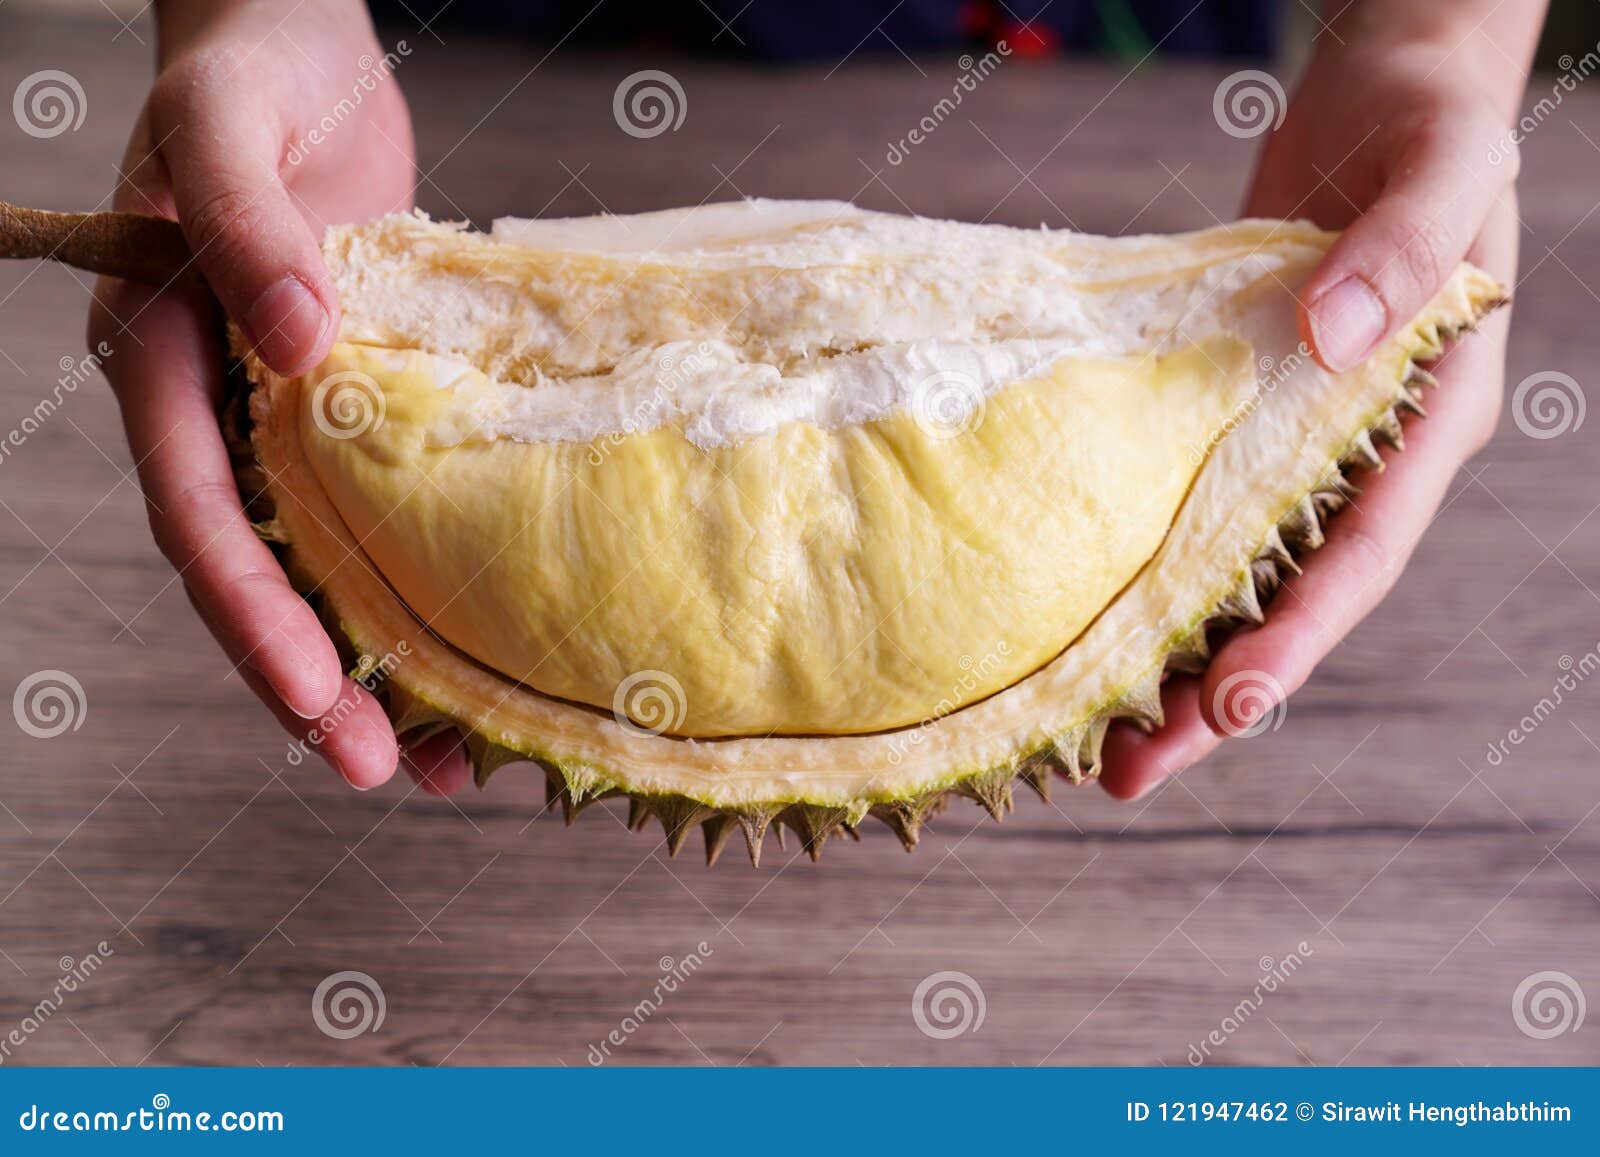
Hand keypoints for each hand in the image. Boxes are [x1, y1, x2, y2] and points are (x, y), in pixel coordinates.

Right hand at [88, 1, 467, 793]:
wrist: (301, 44)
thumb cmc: (253, 67)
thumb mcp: (229, 122)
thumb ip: (236, 215)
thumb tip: (287, 338)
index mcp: (159, 354)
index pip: (194, 507)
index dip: (245, 606)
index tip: (308, 689)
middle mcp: (217, 403)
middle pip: (254, 566)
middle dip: (304, 675)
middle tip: (369, 768)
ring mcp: (288, 413)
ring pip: (320, 558)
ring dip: (370, 657)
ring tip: (435, 752)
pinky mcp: (359, 405)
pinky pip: (383, 506)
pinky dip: (422, 577)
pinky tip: (473, 643)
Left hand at [1099, 20, 1527, 800]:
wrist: (1386, 89)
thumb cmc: (1430, 124)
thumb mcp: (1437, 169)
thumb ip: (1395, 254)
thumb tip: (1329, 341)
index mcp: (1427, 423)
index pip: (1362, 555)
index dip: (1299, 636)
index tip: (1234, 704)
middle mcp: (1361, 456)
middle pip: (1286, 600)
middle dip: (1215, 695)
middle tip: (1129, 774)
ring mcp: (1296, 444)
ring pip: (1231, 574)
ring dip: (1168, 656)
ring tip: (1091, 736)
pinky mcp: (1234, 417)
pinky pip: (1189, 509)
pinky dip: (1144, 569)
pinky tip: (1083, 615)